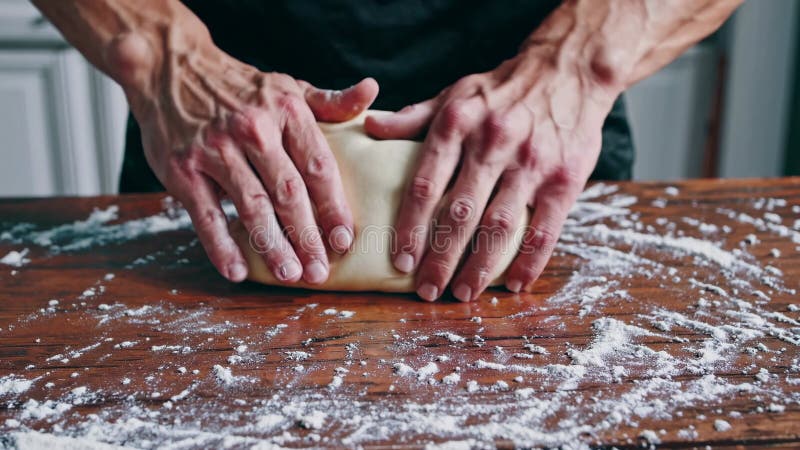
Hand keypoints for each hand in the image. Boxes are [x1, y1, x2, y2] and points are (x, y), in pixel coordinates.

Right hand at [109, 31, 377, 283]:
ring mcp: (215, 150)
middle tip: (320, 272)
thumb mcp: (289, 88)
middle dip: (306, 236)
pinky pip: (206, 215)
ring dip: (272, 246)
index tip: (344, 240)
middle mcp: (253, 129)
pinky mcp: (182, 169)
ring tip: (289, 275)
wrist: (171, 68)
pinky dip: (221, 246)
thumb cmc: (242, 89)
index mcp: (286, 111)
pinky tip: (238, 271)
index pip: (318, 167)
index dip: (333, 207)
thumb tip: (372, 91)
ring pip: (251, 206)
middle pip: (288, 192)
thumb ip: (331, 102)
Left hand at [365, 46, 618, 300]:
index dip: (411, 227)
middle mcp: (493, 142)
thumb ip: (414, 116)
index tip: (401, 261)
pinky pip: (545, 229)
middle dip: (440, 258)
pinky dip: (528, 261)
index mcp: (458, 122)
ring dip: (480, 266)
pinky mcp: (565, 179)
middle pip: (460, 212)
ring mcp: (531, 163)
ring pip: (499, 225)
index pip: (426, 184)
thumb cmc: (502, 90)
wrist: (569, 70)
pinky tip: (513, 284)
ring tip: (463, 293)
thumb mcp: (455, 94)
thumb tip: (369, 127)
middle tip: (427, 291)